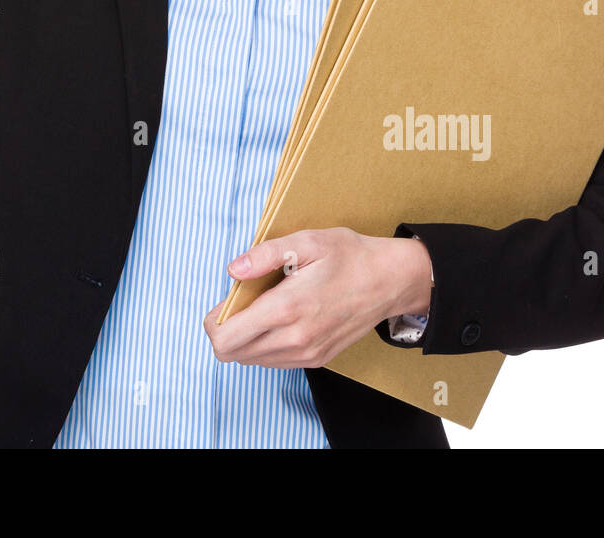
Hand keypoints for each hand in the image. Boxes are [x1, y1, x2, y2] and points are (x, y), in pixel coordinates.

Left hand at [202, 228, 432, 369]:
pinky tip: (278, 318)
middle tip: (240, 301)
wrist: (390, 281)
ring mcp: (307, 354)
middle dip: (225, 329)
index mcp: (287, 309)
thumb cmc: (349, 256)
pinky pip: (274, 361)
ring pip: (251, 360)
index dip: (213, 321)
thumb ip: (265, 255)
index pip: (226, 339)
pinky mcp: (316, 360)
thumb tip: (233, 270)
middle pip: (232, 354)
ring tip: (262, 307)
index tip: (224, 301)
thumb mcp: (306, 241)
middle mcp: (295, 339)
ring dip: (245, 338)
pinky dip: (264, 344)